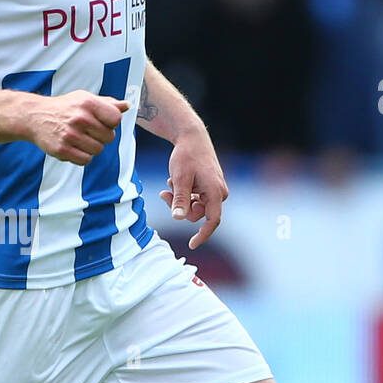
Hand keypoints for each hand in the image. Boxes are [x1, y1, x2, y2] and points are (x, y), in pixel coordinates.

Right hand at [28, 90, 128, 165]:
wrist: (35, 116)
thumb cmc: (65, 107)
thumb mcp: (85, 98)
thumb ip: (107, 103)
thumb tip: (127, 106)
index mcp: (87, 103)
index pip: (116, 119)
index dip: (111, 123)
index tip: (102, 121)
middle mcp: (79, 118)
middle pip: (109, 137)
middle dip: (102, 136)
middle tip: (88, 130)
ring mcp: (70, 135)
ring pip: (98, 150)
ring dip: (92, 146)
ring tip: (80, 138)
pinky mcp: (62, 150)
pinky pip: (86, 160)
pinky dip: (83, 156)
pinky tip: (74, 146)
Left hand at [159, 127, 227, 248]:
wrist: (192, 137)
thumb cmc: (186, 156)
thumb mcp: (180, 179)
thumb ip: (180, 200)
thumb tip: (178, 219)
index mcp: (216, 192)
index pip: (212, 220)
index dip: (202, 234)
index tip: (191, 245)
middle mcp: (219, 193)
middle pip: (197, 214)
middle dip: (179, 207)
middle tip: (163, 195)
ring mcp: (214, 190)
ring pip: (194, 206)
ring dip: (179, 199)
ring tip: (169, 183)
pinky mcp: (208, 187)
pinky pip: (194, 199)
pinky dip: (183, 193)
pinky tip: (175, 180)